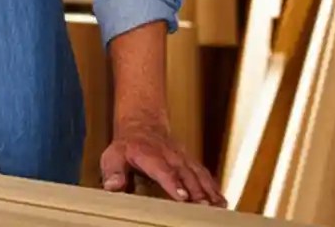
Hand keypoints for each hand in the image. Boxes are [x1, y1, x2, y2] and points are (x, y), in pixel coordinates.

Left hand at [100, 116, 224, 206]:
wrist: (143, 125)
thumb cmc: (127, 147)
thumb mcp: (112, 156)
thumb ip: (113, 172)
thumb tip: (113, 186)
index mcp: (149, 156)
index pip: (163, 170)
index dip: (173, 183)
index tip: (183, 197)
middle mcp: (170, 157)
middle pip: (186, 175)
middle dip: (196, 192)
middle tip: (205, 208)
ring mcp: (183, 160)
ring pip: (199, 175)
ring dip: (209, 191)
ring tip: (218, 208)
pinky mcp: (191, 164)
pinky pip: (205, 175)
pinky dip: (214, 188)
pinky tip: (222, 202)